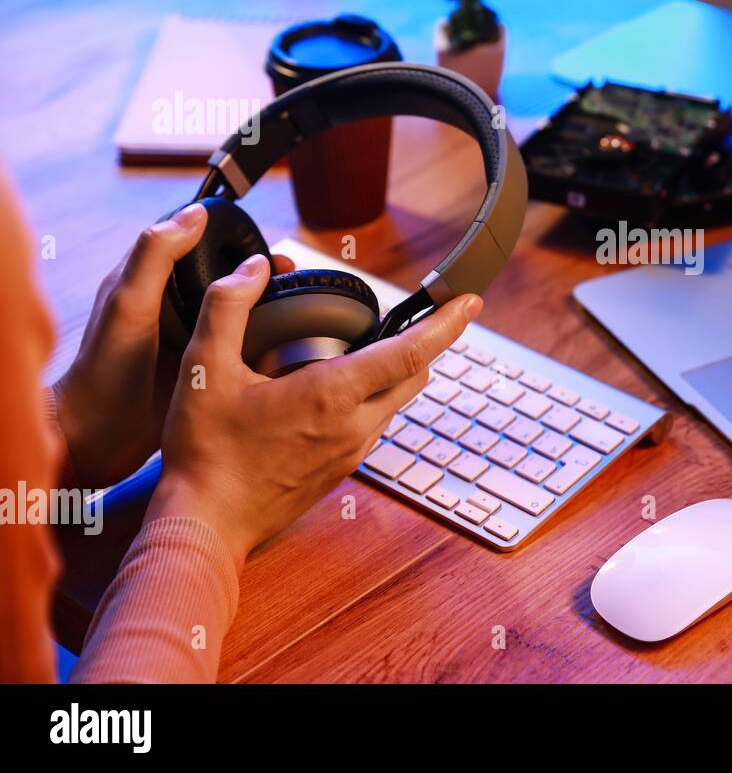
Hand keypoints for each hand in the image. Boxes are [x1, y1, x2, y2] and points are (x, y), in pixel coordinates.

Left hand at [52, 204, 294, 489]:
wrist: (97, 439)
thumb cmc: (103, 370)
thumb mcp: (129, 304)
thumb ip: (155, 256)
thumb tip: (195, 213)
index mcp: (152, 284)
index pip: (196, 245)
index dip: (230, 239)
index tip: (264, 243)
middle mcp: (174, 308)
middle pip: (225, 278)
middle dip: (260, 274)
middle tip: (294, 275)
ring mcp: (190, 340)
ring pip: (237, 311)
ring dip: (266, 306)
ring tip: (298, 306)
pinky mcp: (203, 371)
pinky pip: (241, 347)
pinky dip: (264, 342)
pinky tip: (286, 347)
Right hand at [144, 254, 480, 565]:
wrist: (205, 524)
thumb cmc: (204, 451)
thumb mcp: (203, 368)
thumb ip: (228, 307)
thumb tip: (254, 267)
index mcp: (332, 395)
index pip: (410, 352)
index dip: (445, 323)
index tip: (470, 301)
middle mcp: (354, 426)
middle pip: (414, 375)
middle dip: (423, 342)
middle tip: (418, 313)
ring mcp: (352, 452)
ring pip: (396, 401)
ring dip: (394, 371)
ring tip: (367, 345)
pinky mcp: (342, 471)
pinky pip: (374, 424)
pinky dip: (371, 398)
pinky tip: (337, 388)